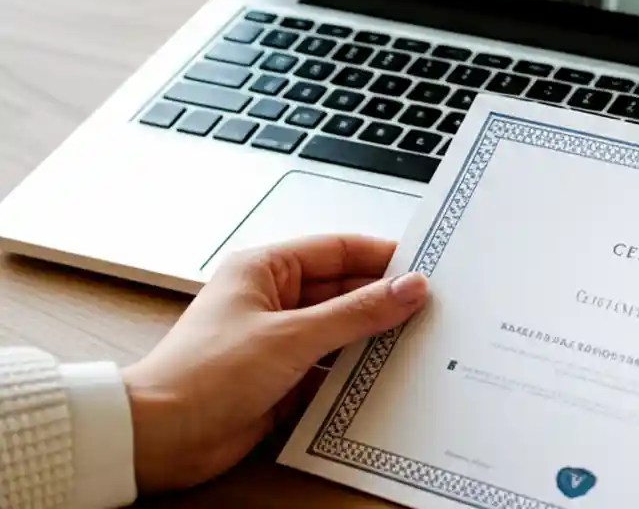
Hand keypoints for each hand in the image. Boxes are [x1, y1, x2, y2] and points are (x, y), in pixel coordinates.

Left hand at [121, 235, 429, 493]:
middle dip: (383, 301)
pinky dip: (356, 373)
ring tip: (416, 343)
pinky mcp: (281, 379)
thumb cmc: (202, 375)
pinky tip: (385, 378)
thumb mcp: (293, 336)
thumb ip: (357, 312)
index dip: (383, 257)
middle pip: (344, 290)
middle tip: (430, 310)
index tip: (424, 269)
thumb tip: (408, 288)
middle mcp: (273, 300)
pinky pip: (331, 369)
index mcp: (265, 269)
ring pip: (341, 331)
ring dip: (372, 339)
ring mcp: (278, 340)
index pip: (339, 249)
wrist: (159, 437)